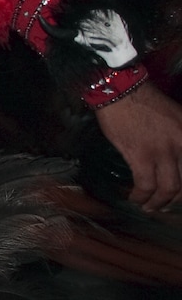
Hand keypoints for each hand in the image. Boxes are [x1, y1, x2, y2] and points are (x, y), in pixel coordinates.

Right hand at [94, 82, 181, 210]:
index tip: (178, 196)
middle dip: (175, 199)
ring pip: (169, 188)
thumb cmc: (148, 103)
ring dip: (159, 202)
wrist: (123, 92)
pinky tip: (135, 198)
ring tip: (149, 207)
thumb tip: (178, 162)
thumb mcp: (178, 119)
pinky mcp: (141, 155)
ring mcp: (164, 151)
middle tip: (165, 205)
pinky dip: (141, 196)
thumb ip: (181, 140)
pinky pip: (146, 184)